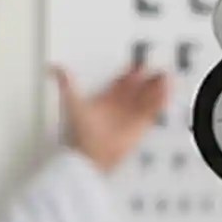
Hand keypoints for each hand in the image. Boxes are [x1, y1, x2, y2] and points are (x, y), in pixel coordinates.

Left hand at [51, 63, 169, 173]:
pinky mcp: (140, 127)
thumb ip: (67, 84)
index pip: (120, 82)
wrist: (91, 157)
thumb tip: (55, 68)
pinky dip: (160, 102)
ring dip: (156, 88)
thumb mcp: (73, 103)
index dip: (129, 72)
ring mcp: (130, 116)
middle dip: (147, 79)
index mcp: (105, 100)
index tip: (136, 64)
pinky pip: (153, 111)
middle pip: (137, 89)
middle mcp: (119, 107)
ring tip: (164, 77)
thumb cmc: (81, 135)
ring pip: (147, 98)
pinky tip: (166, 92)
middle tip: (155, 69)